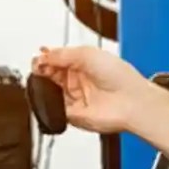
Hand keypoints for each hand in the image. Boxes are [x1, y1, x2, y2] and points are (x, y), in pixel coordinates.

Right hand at [32, 45, 147, 133]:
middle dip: (42, 71)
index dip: (47, 59)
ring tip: (43, 82)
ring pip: (50, 93)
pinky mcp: (74, 115)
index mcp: (83, 63)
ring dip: (44, 88)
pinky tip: (49, 97)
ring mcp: (76, 98)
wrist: (130, 102)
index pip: (57, 60)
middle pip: (51, 76)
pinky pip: (55, 111)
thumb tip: (43, 56)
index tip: (39, 59)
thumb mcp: (87, 54)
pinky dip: (49, 105)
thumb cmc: (120, 77)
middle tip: (39, 69)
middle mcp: (79, 81)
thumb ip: (62, 54)